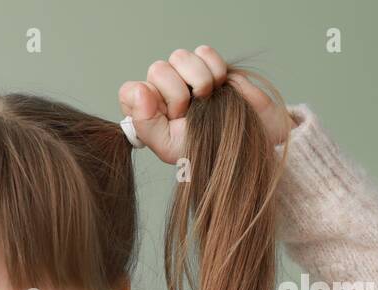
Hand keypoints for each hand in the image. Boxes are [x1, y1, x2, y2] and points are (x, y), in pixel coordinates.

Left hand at [117, 45, 295, 164]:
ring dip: (198, 82)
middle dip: (178, 95)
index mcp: (146, 111)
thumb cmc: (207, 148)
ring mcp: (183, 74)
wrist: (247, 138)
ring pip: (179, 56)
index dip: (149, 101)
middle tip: (190, 113)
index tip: (169, 117)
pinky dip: (215, 70)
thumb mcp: (170, 147)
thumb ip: (145, 124)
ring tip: (206, 100)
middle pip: (157, 70)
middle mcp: (161, 89)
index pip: (130, 91)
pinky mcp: (207, 63)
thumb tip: (141, 90)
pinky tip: (219, 88)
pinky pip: (203, 52)